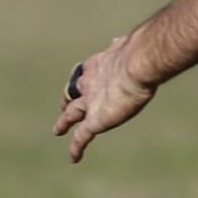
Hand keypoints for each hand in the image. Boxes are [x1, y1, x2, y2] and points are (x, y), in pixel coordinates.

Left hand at [53, 34, 156, 161]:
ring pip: (71, 115)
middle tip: (64, 107)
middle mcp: (89, 84)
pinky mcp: (94, 120)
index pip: (85, 73)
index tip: (80, 81)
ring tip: (58, 131)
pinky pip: (81, 137)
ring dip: (64, 123)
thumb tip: (120, 40)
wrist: (137, 64)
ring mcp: (90, 103)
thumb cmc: (139, 53)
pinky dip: (76, 147)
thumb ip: (124, 46)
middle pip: (72, 93)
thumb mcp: (131, 46)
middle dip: (67, 99)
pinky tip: (74, 157)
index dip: (81, 78)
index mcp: (98, 65)